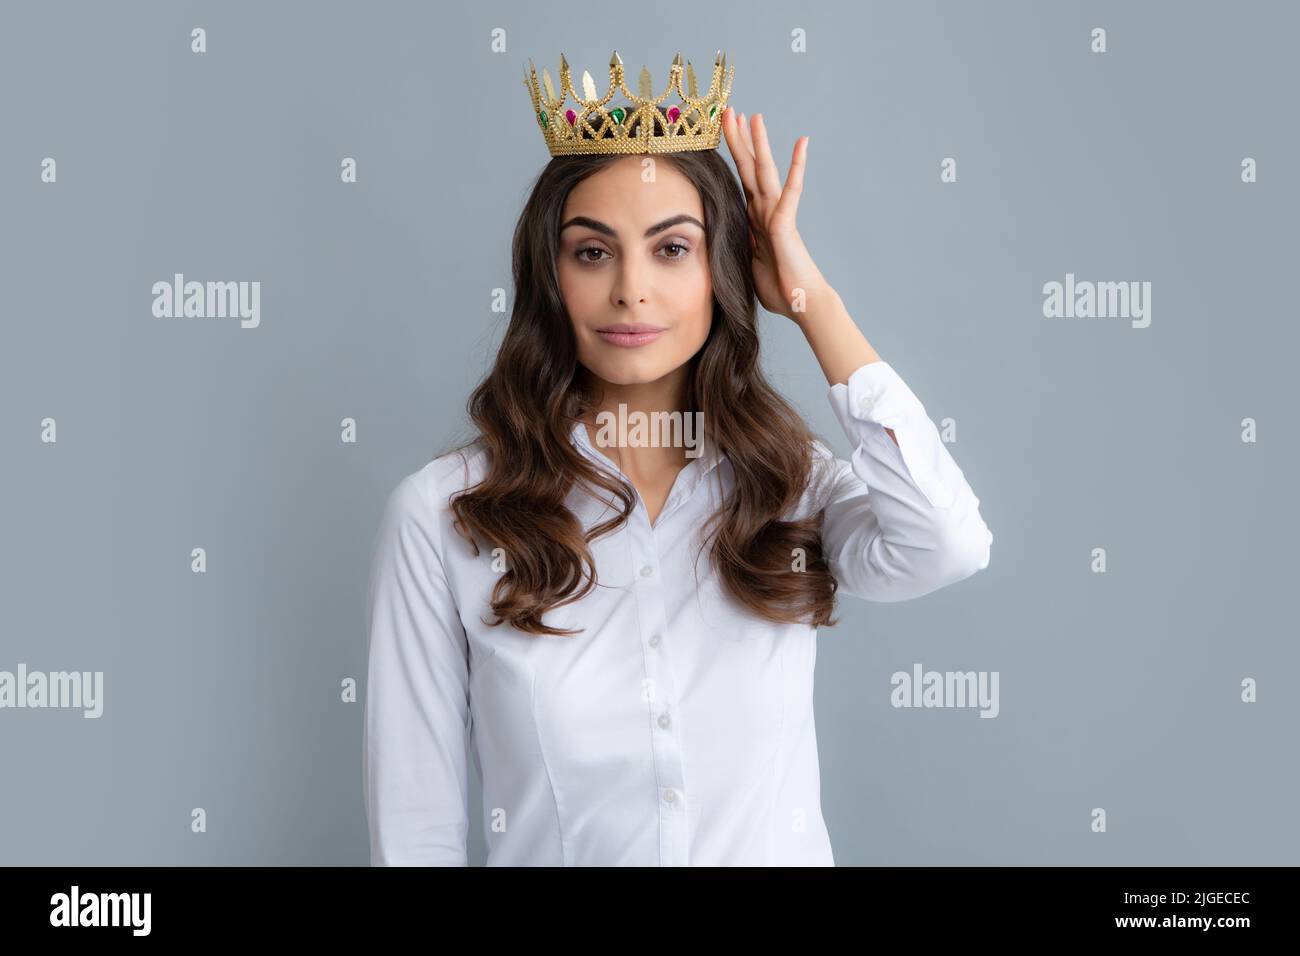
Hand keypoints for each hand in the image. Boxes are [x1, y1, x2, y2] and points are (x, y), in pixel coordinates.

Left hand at [720, 108, 829, 322]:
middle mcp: (765, 211)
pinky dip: (796, 166)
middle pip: (749, 168)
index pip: (740, 180)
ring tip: (754, 115)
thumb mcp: (747, 265)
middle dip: (738, 140)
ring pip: (765, 171)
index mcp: (754, 219)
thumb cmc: (780, 289)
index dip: (732, 156)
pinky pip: (791, 190)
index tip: (724, 131)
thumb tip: (724, 243)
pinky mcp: (785, 223)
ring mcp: (776, 214)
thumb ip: (739, 248)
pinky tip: (801, 142)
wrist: (801, 303)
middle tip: (729, 111)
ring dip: (759, 143)